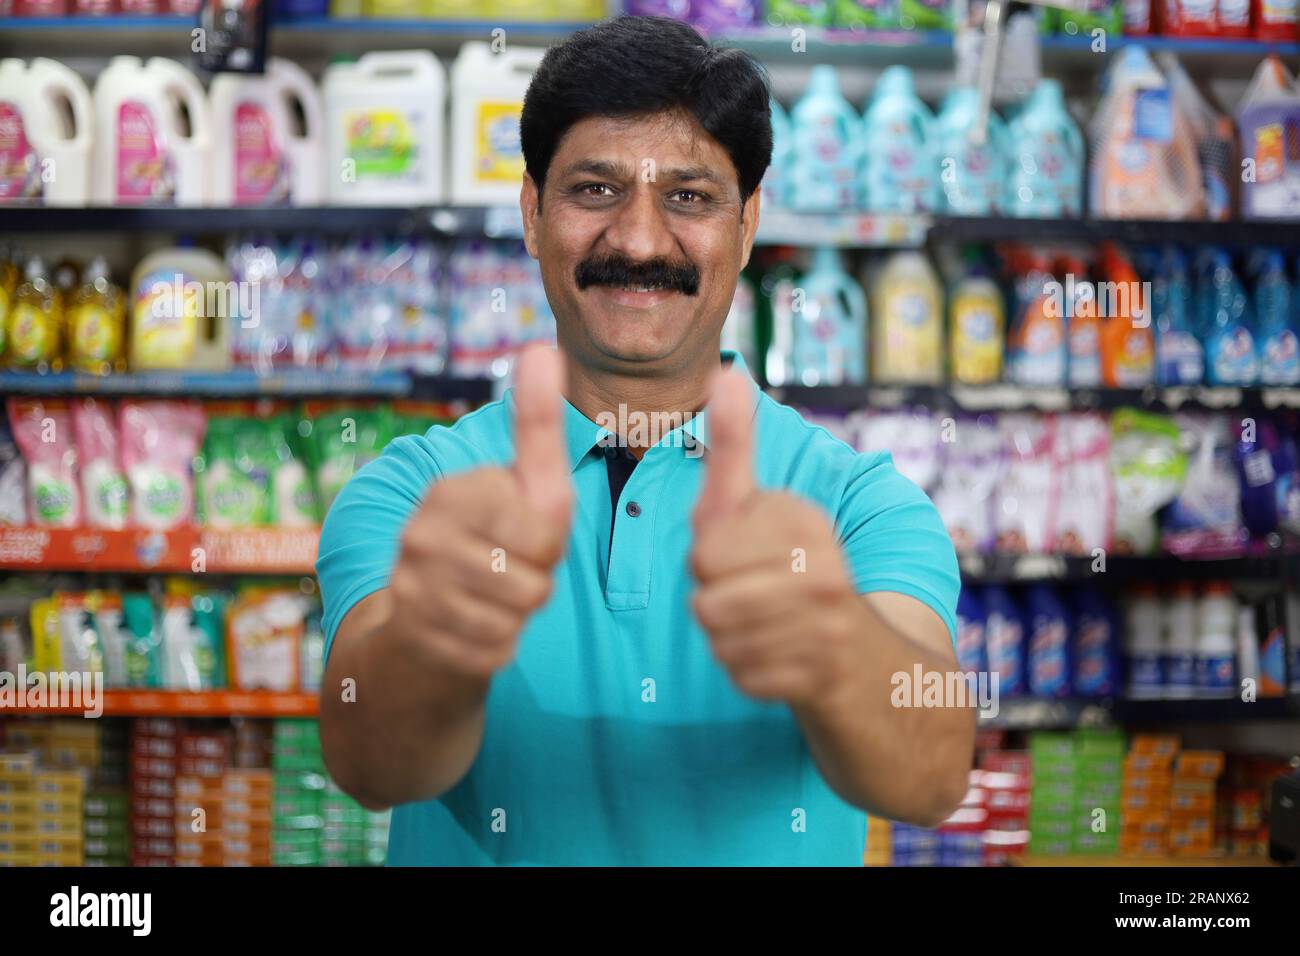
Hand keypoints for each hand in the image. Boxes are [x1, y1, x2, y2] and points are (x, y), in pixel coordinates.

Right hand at [389, 344, 572, 680]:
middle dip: (536, 578)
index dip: (547, 538)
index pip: (544, 524)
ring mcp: (416, 592)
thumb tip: (544, 348)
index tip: (518, 532)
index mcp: (449, 492)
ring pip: (519, 613)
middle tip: (506, 569)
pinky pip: (499, 649)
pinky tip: (471, 629)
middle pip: (536, 576)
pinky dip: (498, 643)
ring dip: (518, 612)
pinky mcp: (422, 642)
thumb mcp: (515, 483)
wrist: (414, 626)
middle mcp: (422, 537)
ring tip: (488, 596)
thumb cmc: (485, 542)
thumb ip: (535, 425)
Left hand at [691, 369, 861, 705]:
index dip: (710, 556)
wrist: (870, 663)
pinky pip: (738, 675)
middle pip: (704, 594)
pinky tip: (778, 656)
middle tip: (752, 593)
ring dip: (727, 636)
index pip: (706, 546)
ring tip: (764, 623)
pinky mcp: (818, 678)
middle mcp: (824, 569)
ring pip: (717, 636)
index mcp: (806, 521)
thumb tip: (725, 372)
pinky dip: (746, 670)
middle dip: (714, 597)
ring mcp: (825, 626)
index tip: (750, 556)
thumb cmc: (797, 570)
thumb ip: (735, 446)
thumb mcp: (765, 504)